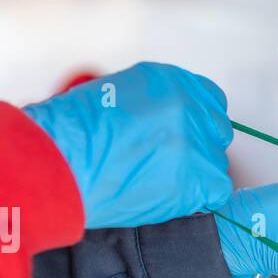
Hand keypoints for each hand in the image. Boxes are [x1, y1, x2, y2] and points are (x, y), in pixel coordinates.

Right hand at [22, 62, 232, 228]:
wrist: (60, 163)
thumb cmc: (74, 133)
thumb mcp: (119, 94)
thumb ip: (155, 104)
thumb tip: (173, 122)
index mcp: (170, 80)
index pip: (211, 100)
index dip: (199, 122)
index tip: (186, 136)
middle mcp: (187, 107)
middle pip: (216, 132)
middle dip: (198, 148)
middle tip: (168, 164)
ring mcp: (194, 143)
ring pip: (215, 163)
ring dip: (195, 175)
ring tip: (158, 181)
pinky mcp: (194, 180)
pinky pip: (217, 191)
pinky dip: (201, 197)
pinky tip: (174, 196)